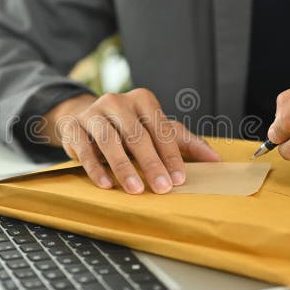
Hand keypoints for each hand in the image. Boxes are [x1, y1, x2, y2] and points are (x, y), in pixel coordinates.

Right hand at [41, 89, 220, 193]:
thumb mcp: (157, 131)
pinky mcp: (73, 127)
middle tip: (162, 188)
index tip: (180, 179)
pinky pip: (84, 148)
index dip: (171, 155)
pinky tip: (106, 184)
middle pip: (136, 135)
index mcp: (142, 100)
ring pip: (109, 139)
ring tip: (135, 189)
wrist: (84, 119)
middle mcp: (117, 102)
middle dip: (151, 163)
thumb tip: (216, 160)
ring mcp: (93, 113)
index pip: (160, 128)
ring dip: (123, 166)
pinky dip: (95, 168)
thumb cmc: (128, 128)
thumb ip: (185, 144)